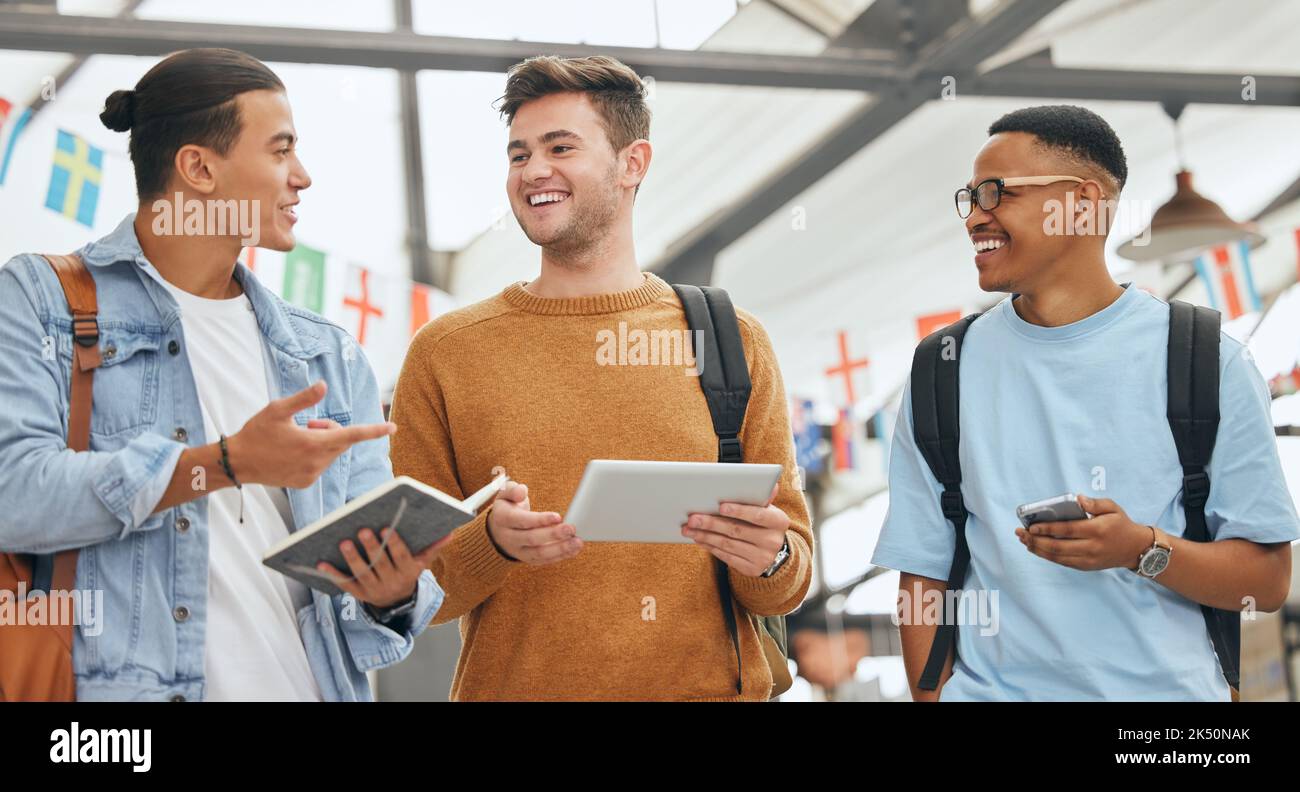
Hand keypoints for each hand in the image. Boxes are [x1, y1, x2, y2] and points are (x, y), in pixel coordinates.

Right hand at [226, 381, 395, 488]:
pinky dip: (313, 455)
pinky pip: (320, 464)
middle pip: (341, 441)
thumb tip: (324, 385)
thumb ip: (304, 398)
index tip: (392, 427)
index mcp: (314, 444)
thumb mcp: (278, 410)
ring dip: (321, 442)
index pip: (352, 435)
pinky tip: (291, 453)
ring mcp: (311, 475)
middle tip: (308, 422)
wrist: (237, 462)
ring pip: (331, 453)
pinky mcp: (305, 483)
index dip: (374, 430)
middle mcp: (317, 463)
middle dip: (330, 429)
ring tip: (296, 438)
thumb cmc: (256, 433)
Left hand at [316, 526, 448, 607]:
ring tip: (343, 542)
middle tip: (362, 530)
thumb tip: (450, 533)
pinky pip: (345, 584)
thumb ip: (433, 548)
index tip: (386, 528)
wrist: (396, 602)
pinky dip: (333, 574)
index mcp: (408, 572)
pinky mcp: (359, 594)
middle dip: (371, 547)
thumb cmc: (408, 572)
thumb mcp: (422, 563)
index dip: (394, 544)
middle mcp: (391, 582)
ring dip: (353, 558)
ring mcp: (374, 590)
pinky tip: (321, 563)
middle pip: (380, 564)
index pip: (401, 557)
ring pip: (362, 574)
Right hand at [486, 482, 580, 564]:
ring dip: (560, 549)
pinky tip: (574, 549)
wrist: (497, 530)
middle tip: (571, 529)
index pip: (522, 521)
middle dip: (553, 535)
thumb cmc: (507, 507)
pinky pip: (545, 560)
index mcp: (503, 519)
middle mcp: (509, 537)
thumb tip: (521, 492)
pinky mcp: (528, 559)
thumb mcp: (504, 494)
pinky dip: (561, 555)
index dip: (540, 520)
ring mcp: (518, 551)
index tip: (558, 516)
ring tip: (577, 542)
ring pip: (539, 553)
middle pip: (531, 539)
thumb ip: (512, 490)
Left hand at [682, 483, 788, 576]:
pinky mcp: (752, 569)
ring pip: (728, 545)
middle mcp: (772, 541)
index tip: (721, 506)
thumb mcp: (768, 509)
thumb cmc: (764, 523)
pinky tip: (699, 539)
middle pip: (737, 530)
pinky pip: (727, 557)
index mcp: (779, 521)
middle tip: (692, 518)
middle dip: (712, 523)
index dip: (740, 511)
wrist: (776, 552)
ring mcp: (762, 557)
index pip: (758, 515)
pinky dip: (711, 547)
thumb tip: (770, 484)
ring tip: (689, 529)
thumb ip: (762, 498)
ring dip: (705, 536)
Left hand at [1015, 495, 1151, 571]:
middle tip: (1020, 533)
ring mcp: (1088, 559)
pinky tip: (1036, 548)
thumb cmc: (1121, 524)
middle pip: (1058, 546)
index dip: (1047, 529)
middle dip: (1035, 541)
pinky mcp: (1086, 566)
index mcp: (1097, 530)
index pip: (1067, 530)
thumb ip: (1095, 503)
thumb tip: (1078, 499)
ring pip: (1057, 557)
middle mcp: (1091, 547)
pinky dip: (1047, 556)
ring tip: (1023, 541)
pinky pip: (1062, 562)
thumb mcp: (1113, 508)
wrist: (1135, 549)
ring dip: (1037, 549)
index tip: (1031, 526)